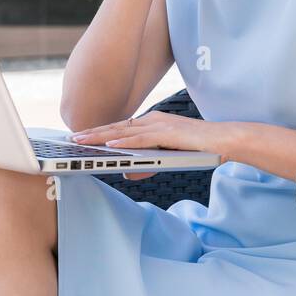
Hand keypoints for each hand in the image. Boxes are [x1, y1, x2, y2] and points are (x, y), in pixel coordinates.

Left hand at [72, 112, 231, 180]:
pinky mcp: (168, 133)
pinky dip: (124, 142)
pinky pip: (142, 139)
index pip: (120, 128)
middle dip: (93, 133)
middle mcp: (153, 120)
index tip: (81, 136)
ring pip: (124, 132)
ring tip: (82, 141)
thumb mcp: (167, 158)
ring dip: (101, 137)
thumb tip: (127, 175)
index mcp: (152, 123)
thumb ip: (146, 166)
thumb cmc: (198, 149)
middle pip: (117, 127)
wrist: (224, 140)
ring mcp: (160, 125)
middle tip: (72, 139)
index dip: (99, 132)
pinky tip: (110, 146)